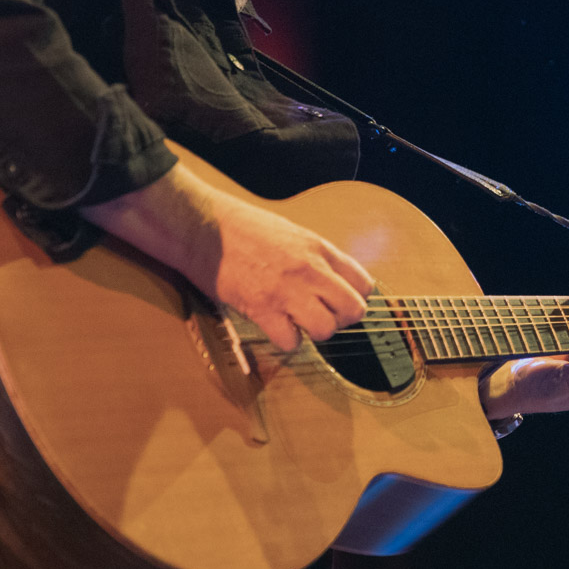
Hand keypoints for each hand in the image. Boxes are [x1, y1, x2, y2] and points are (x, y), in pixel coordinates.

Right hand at [82, 158, 372, 349]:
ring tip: (299, 323)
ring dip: (315, 332)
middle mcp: (310, 269)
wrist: (204, 228)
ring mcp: (287, 290)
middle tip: (324, 316)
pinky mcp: (262, 309)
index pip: (364, 283)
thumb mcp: (292, 232)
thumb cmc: (244, 227)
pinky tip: (276, 327)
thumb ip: (316, 257)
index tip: (340, 301)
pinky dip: (285, 341)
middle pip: (353, 309)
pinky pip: (290, 341)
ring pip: (326, 328)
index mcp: (319, 248)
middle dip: (342, 319)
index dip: (355, 297)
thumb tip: (333, 281)